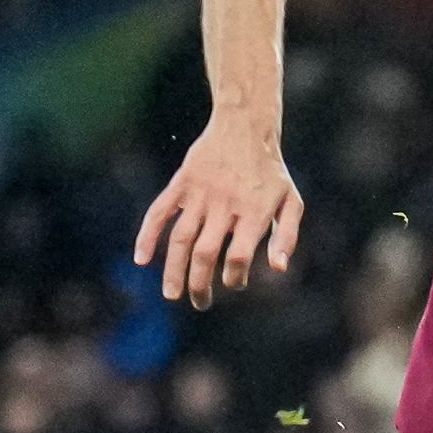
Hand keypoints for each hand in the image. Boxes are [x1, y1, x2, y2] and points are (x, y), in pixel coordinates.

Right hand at [134, 120, 302, 308]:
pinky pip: (159, 212)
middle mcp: (225, 205)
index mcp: (255, 212)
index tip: (234, 284)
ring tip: (171, 294)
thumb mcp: (291, 201)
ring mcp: (200, 194)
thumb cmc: (272, 173)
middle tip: (199, 303)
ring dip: (173, 269)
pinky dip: (147, 235)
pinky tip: (141, 259)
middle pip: (207, 253)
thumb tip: (279, 269)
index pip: (239, 255)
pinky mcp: (181, 184)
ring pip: (181, 239)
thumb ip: (287, 235)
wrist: (244, 128)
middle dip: (201, 284)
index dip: (234, 276)